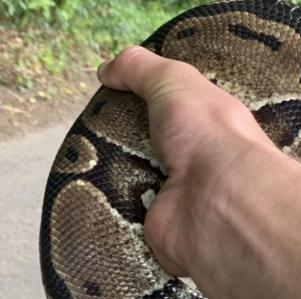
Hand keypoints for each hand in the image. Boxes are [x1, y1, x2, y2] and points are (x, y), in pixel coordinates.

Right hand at [97, 46, 275, 275]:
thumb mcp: (175, 82)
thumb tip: (106, 69)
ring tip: (80, 161)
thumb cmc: (208, 134)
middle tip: (86, 132)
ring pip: (126, 183)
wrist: (220, 203)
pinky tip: (85, 195)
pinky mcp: (152, 227)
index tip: (109, 98)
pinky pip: (119, 218)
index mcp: (204, 128)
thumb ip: (140, 69)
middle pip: (141, 149)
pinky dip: (102, 209)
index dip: (140, 104)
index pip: (169, 114)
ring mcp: (172, 198)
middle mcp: (190, 163)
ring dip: (105, 175)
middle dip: (115, 142)